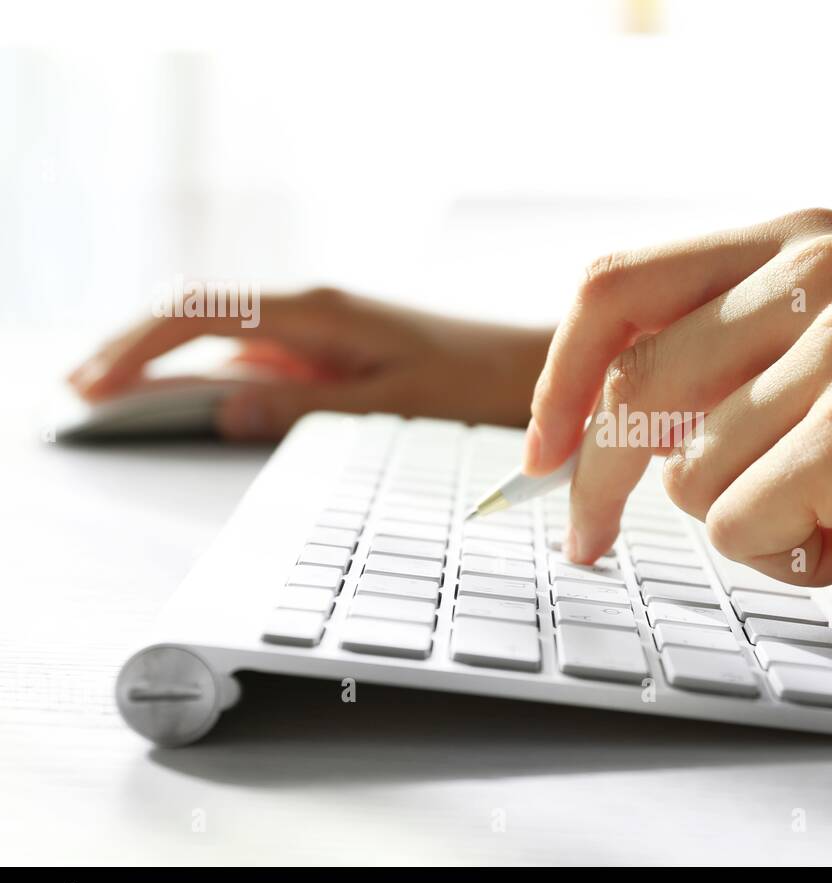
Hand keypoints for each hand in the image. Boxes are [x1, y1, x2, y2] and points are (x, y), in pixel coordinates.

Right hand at [69, 289, 548, 439]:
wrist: (536, 368)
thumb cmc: (479, 382)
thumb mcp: (390, 405)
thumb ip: (303, 407)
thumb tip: (221, 407)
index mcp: (319, 312)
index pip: (201, 313)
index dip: (137, 347)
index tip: (94, 384)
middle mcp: (311, 312)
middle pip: (197, 319)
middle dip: (133, 351)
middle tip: (80, 394)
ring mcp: (319, 330)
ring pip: (220, 337)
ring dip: (164, 363)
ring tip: (110, 398)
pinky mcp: (331, 351)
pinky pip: (255, 356)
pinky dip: (209, 374)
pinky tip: (183, 398)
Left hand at [525, 209, 831, 673]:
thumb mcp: (823, 383)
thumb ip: (719, 374)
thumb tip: (573, 426)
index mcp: (802, 242)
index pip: (618, 290)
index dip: (558, 379)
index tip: (541, 453)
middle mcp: (822, 267)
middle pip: (631, 387)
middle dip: (599, 484)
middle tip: (590, 546)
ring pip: (686, 475)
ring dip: (747, 527)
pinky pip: (738, 525)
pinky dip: (789, 560)